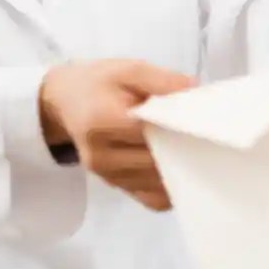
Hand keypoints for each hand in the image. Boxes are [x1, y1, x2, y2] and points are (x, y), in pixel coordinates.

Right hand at [40, 60, 194, 211]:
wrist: (66, 102)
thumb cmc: (98, 83)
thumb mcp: (129, 69)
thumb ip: (163, 80)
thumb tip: (196, 92)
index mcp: (102, 122)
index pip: (151, 133)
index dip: (179, 127)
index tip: (202, 119)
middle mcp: (102, 157)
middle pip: (157, 161)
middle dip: (183, 148)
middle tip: (202, 133)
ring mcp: (109, 176)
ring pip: (158, 184)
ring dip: (180, 169)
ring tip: (190, 145)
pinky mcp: (117, 188)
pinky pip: (153, 200)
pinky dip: (170, 187)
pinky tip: (178, 166)